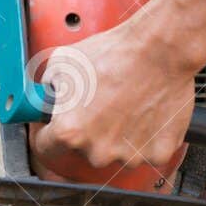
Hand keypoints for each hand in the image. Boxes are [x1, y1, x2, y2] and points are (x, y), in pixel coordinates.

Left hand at [30, 8, 205, 183]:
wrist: (159, 49)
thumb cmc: (115, 53)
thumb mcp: (63, 62)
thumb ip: (49, 86)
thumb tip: (49, 94)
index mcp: (70, 133)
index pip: (46, 147)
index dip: (50, 133)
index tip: (56, 128)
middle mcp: (98, 151)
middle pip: (86, 150)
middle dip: (91, 132)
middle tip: (103, 105)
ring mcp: (129, 156)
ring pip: (119, 153)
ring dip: (121, 136)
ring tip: (128, 105)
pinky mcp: (157, 153)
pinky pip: (148, 151)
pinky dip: (149, 137)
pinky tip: (148, 113)